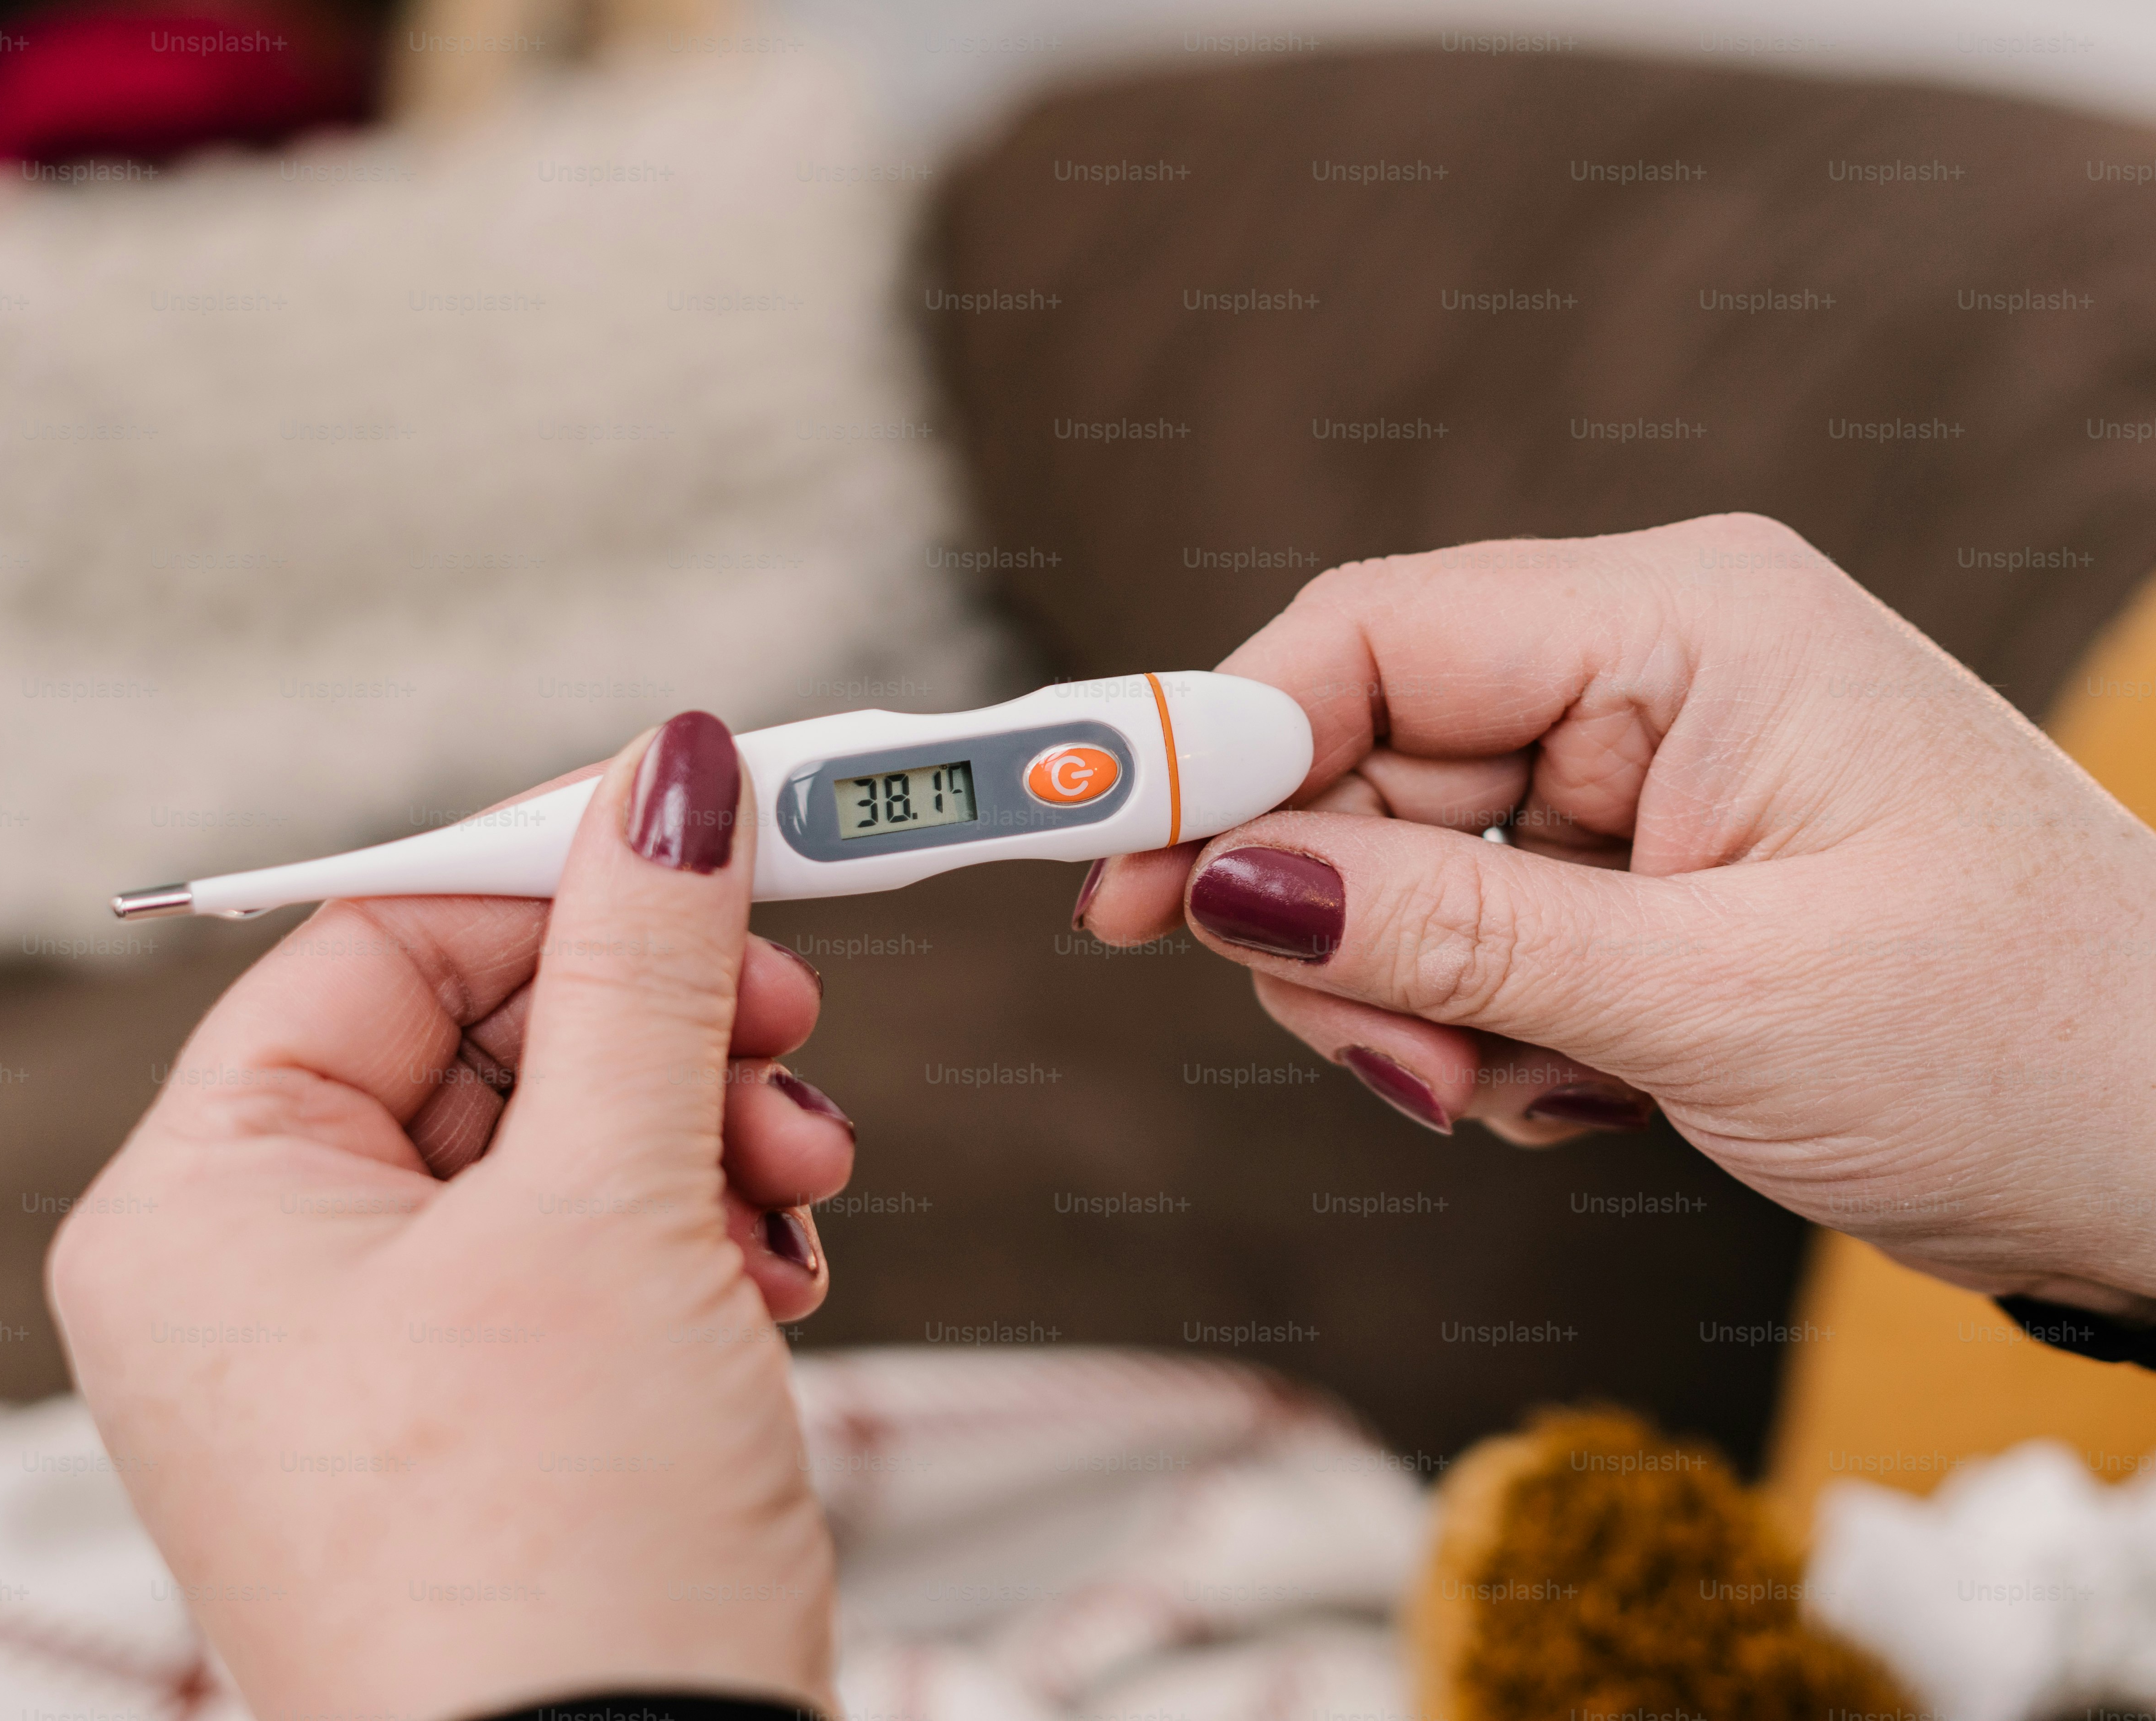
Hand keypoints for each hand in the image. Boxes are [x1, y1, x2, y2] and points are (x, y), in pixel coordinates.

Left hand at [48, 712, 846, 1718]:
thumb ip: (644, 964)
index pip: (378, 945)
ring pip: (546, 1154)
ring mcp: (358, 1364)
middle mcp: (251, 1278)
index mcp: (199, 1203)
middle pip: (476, 1046)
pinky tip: (768, 1281)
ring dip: (696, 1142)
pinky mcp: (465, 1427)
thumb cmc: (555, 1544)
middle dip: (659, 1037)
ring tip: (803, 1188)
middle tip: (792, 1028)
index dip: (557, 876)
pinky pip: (572, 1264)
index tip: (714, 837)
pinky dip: (684, 1245)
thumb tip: (676, 765)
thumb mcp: (610, 1204)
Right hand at [1080, 514, 2155, 1317]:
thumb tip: (1225, 881)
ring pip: (1403, 867)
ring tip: (1541, 1095)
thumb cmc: (2024, 1049)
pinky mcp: (1646, 862)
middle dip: (1347, 931)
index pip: (1371, 638)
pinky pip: (1474, 929)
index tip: (1108, 874)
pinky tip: (1593, 1086)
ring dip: (1424, 1004)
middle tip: (1411, 1071)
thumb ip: (1452, 936)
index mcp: (1692, 621)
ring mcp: (1649, 764)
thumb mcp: (1713, 1001)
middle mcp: (1657, 663)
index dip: (1218, 752)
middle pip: (1365, 764)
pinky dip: (1489, 1029)